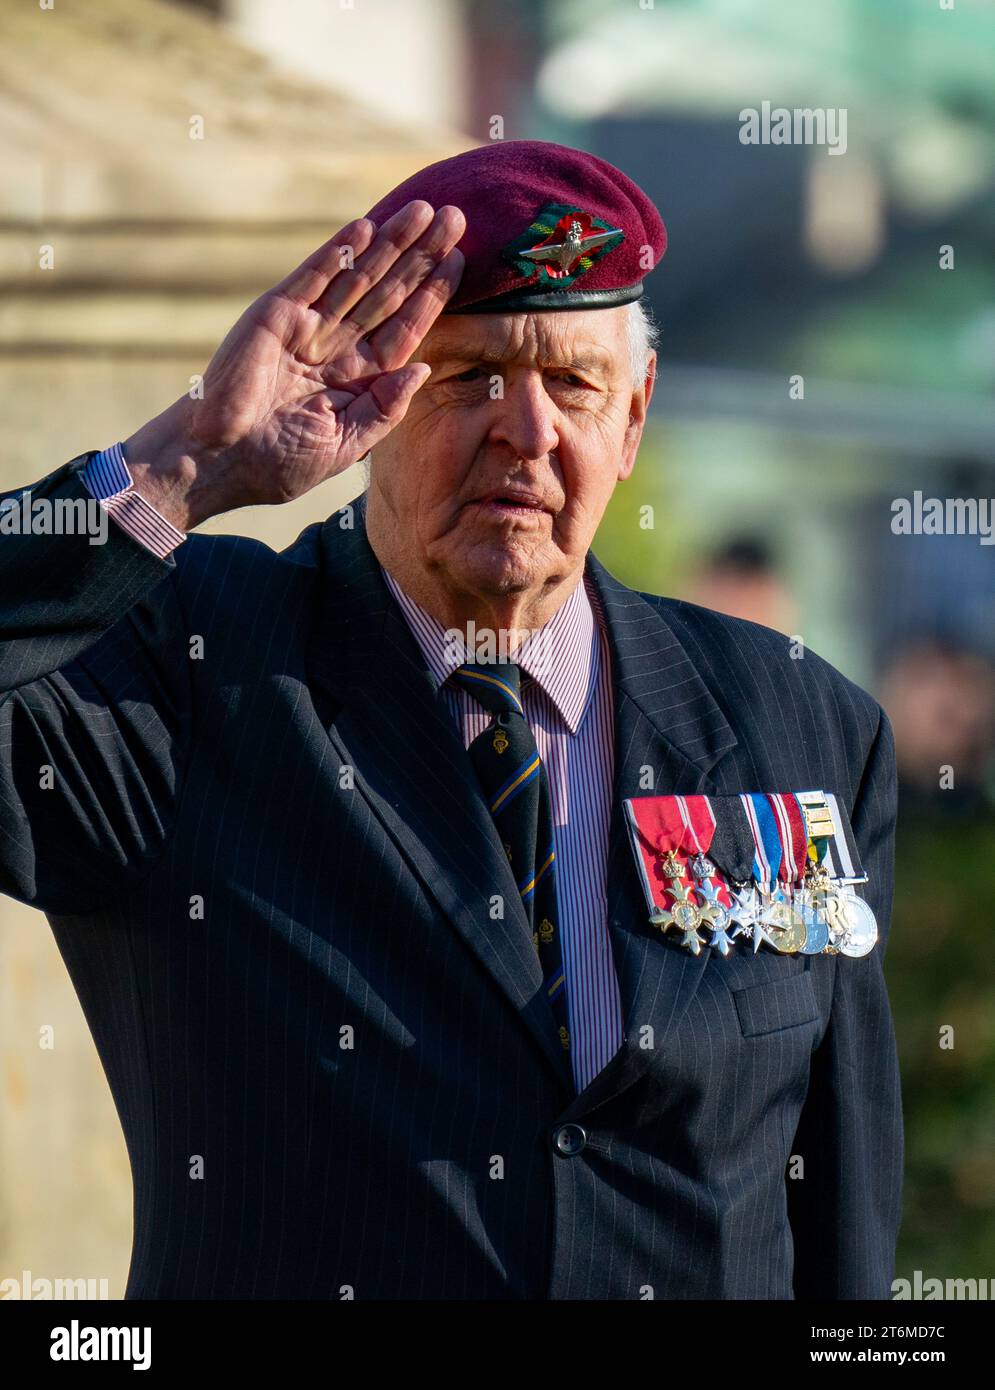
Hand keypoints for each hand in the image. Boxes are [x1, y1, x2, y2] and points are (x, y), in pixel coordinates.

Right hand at [124, 200, 464, 527]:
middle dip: (421, 256)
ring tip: (423, 211)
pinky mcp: (276, 314)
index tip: (461, 262)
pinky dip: (339, 251)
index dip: (432, 295)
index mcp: (357, 377)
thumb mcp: (347, 441)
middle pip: (388, 292)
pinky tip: (367, 227)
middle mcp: (336, 345)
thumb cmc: (280, 464)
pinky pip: (314, 276)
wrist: (221, 463)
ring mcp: (306, 326)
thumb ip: (385, 406)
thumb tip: (422, 369)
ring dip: (390, 242)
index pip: (404, 327)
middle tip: (456, 218)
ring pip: (358, 276)